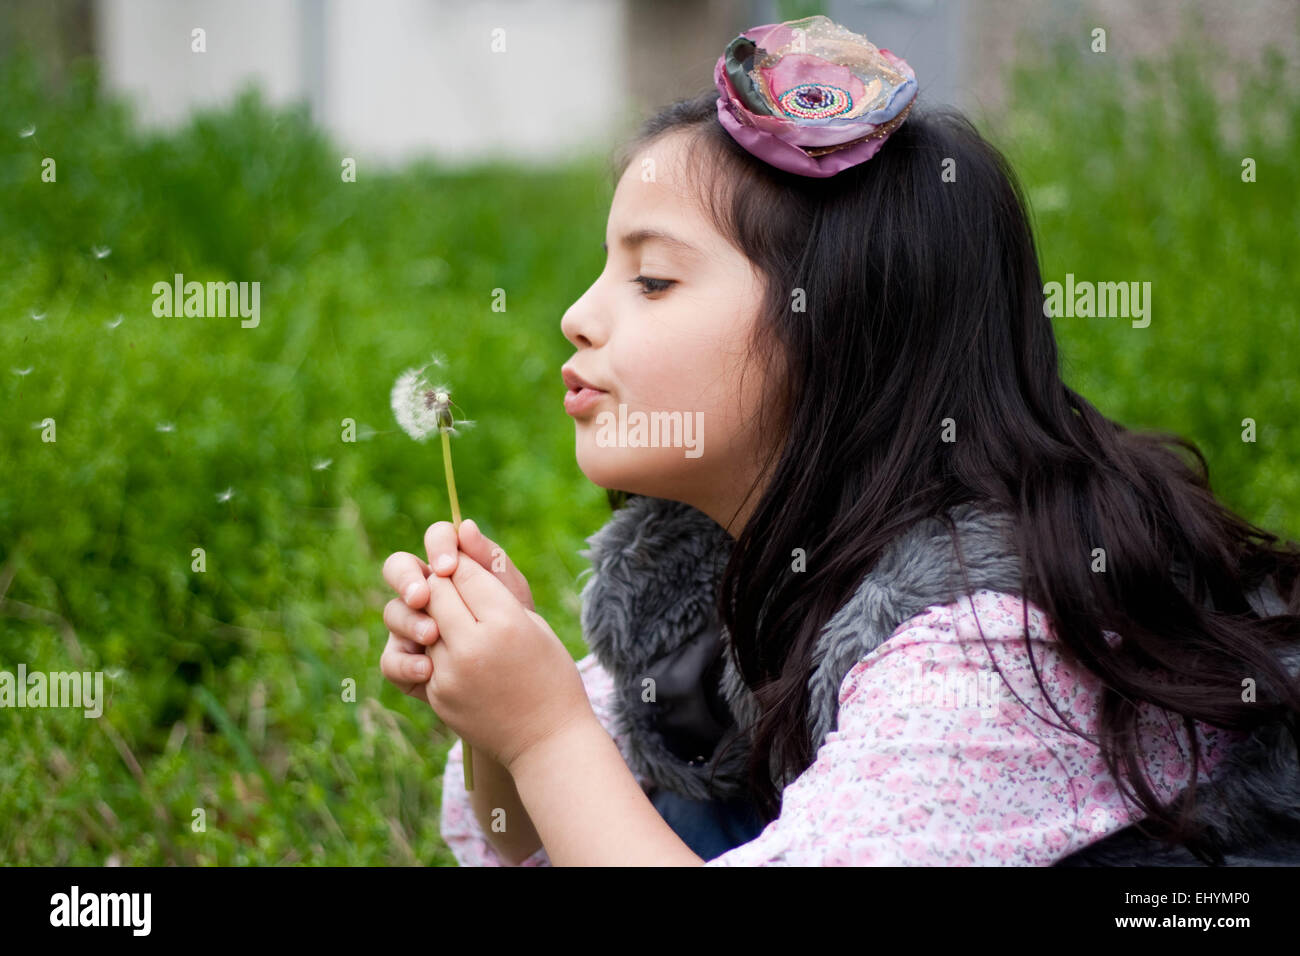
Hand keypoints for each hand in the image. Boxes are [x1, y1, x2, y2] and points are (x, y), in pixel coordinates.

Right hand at [379, 518, 533, 699]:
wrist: (526, 691)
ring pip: (393, 613)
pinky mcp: (406, 664)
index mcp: (453, 568)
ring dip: (409, 622)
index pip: (437, 540)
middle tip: (421, 596)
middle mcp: (426, 593)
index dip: (438, 546)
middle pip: (398, 568)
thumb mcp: (513, 598)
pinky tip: (426, 670)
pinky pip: (391, 660)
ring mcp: (412, 628)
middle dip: (406, 579)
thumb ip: (491, 563)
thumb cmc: (519, 634)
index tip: (449, 565)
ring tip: (431, 635)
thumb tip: (466, 526)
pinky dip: (405, 664)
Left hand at [423, 548, 594, 771]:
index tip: (467, 568)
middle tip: (453, 586)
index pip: (464, 573)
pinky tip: (450, 650)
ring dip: (432, 614)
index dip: (463, 563)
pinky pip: (417, 656)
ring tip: (453, 621)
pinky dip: (430, 647)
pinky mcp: (437, 696)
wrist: (548, 740)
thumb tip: (463, 533)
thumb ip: (495, 584)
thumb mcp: (535, 621)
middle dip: (441, 583)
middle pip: (435, 592)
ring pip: (421, 621)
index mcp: (505, 623)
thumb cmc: (550, 673)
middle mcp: (472, 647)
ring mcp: (450, 675)